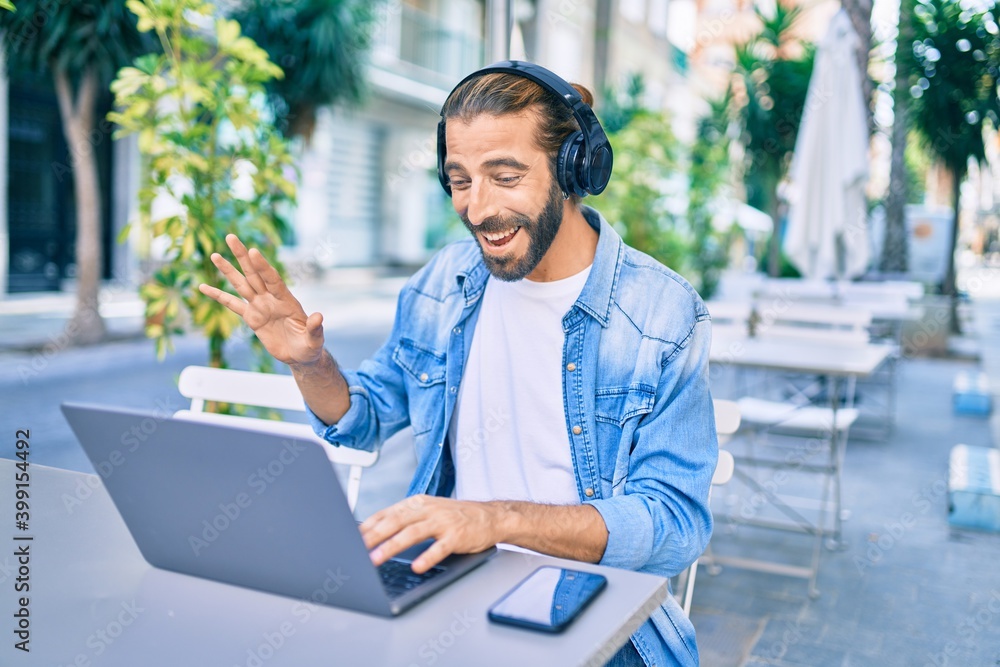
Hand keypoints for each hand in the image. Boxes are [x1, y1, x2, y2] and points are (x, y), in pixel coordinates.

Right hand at [199, 234, 324, 366]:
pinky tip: (203, 287)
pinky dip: (217, 296)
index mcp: (286, 300)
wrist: (300, 356)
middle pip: (254, 274)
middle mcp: (271, 299)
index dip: (263, 267)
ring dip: (228, 270)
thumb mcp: (314, 340)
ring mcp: (260, 306)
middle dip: (243, 256)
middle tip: (231, 236)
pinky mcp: (251, 318)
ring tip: (214, 255)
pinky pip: (231, 304)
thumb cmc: (310, 346)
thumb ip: (315, 328)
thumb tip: (319, 317)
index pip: (273, 280)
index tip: (254, 251)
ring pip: (241, 284)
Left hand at [360, 495, 503, 572]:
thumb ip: (405, 519)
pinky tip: (418, 566)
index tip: (350, 537)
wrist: (490, 517)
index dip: (368, 525)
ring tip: (376, 559)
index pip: (387, 513)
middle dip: (373, 536)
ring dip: (392, 546)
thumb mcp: (428, 511)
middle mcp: (428, 509)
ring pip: (413, 533)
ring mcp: (443, 522)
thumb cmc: (455, 517)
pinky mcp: (457, 535)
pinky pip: (440, 547)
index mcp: (417, 503)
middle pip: (395, 521)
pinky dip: (428, 556)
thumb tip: (375, 533)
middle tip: (356, 549)